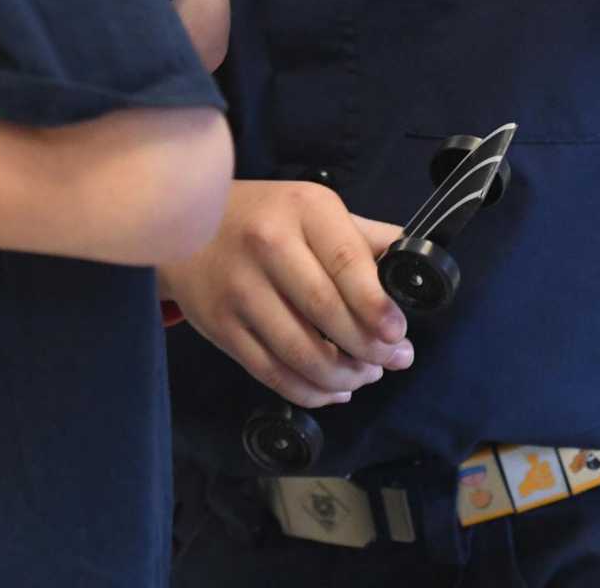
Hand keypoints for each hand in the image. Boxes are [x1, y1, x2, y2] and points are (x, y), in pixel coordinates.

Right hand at [158, 179, 412, 409]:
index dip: (375, 304)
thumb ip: (363, 237)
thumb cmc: (266, 216)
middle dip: (367, 347)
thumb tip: (414, 264)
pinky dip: (307, 391)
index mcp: (304, 210)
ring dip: (341, 375)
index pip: (347, 262)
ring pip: (298, 351)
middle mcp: (269, 247)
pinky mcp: (220, 328)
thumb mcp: (315, 209)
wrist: (186, 224)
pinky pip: (270, 372)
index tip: (399, 332)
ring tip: (367, 376)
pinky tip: (333, 391)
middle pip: (325, 311)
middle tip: (395, 360)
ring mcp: (241, 290)